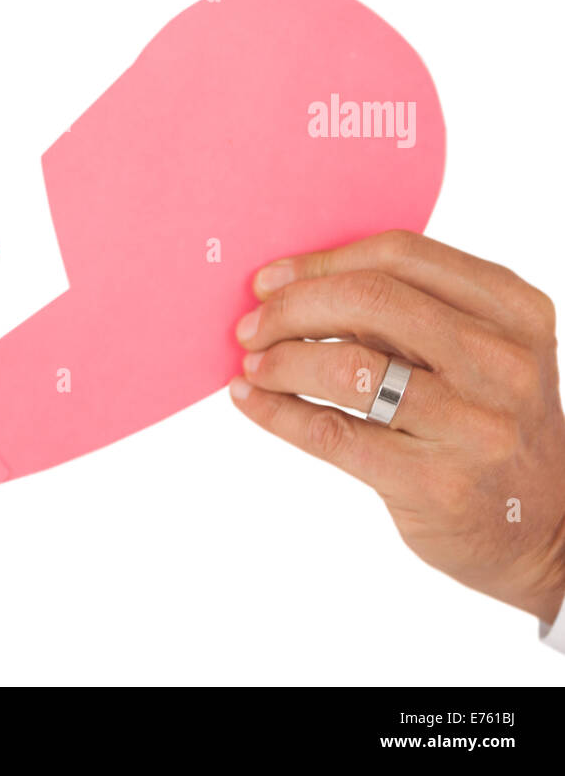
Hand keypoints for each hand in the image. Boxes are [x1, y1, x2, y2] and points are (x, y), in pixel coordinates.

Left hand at [229, 230, 564, 623]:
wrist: (544, 530)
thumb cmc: (487, 424)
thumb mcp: (480, 354)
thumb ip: (408, 315)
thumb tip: (292, 288)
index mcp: (513, 312)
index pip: (399, 256)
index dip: (321, 262)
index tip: (270, 281)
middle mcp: (502, 363)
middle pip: (370, 301)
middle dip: (292, 308)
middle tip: (251, 326)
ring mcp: (474, 426)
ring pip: (350, 368)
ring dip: (282, 361)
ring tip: (253, 366)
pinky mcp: (436, 483)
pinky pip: (334, 433)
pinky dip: (278, 413)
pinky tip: (252, 401)